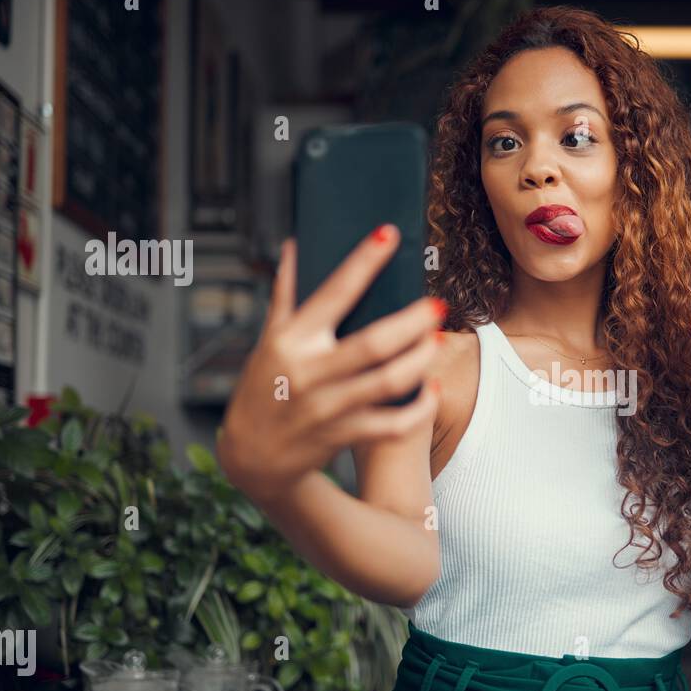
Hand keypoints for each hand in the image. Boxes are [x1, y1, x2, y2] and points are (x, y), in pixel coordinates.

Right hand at [217, 226, 444, 501]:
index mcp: (290, 340)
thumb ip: (286, 295)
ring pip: (388, 382)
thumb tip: (296, 245)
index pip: (332, 293)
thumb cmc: (264, 388)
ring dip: (422, 360)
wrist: (251, 457)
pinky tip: (432, 388)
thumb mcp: (269, 341)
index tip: (389, 233)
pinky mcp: (342, 436)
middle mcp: (308, 372)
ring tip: (439, 340)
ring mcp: (326, 407)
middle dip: (412, 322)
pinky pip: (391, 425)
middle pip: (373, 343)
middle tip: (437, 306)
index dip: (362, 262)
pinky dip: (418, 408)